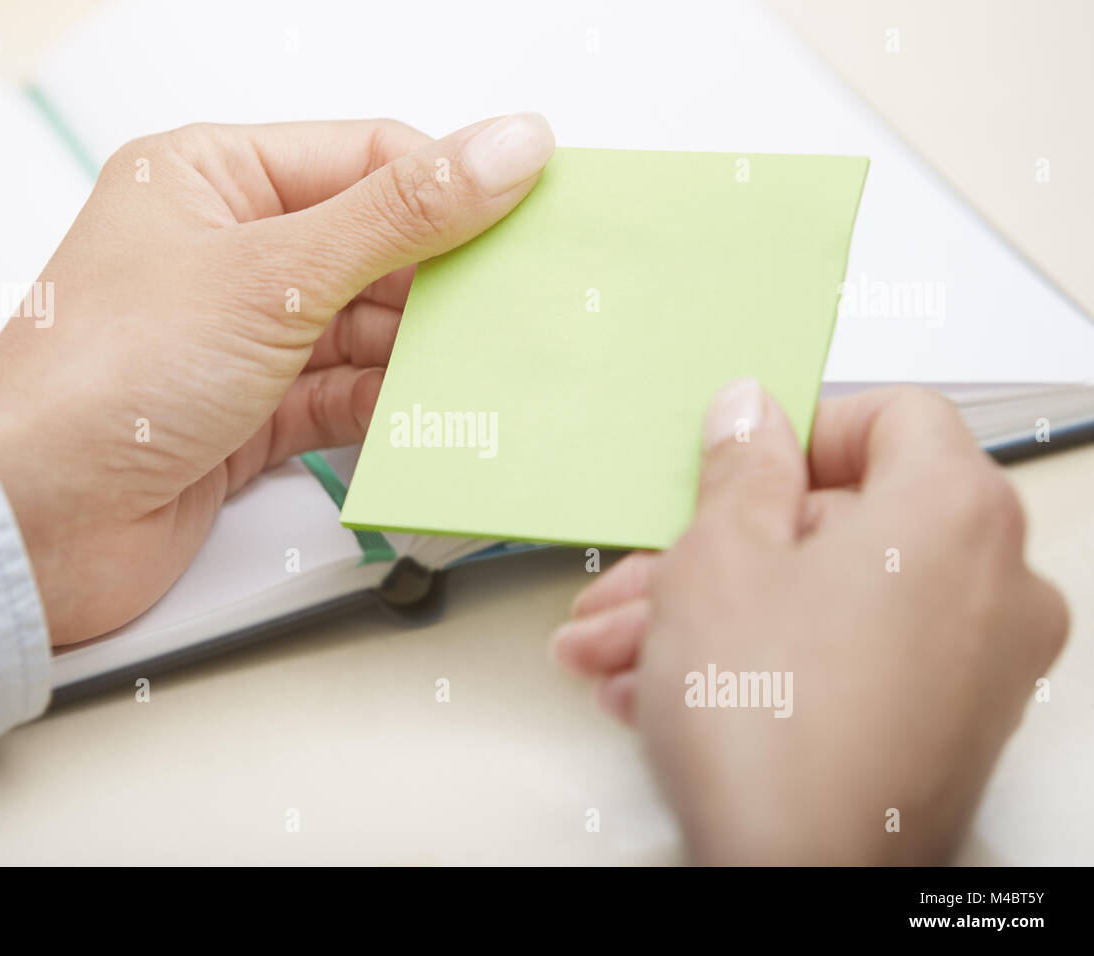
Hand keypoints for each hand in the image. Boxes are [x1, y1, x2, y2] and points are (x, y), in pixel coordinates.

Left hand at [0, 114, 555, 643]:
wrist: (33, 522)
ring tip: (490, 360)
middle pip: (372, 246)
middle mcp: (226, 251)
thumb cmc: (106, 376)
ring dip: (421, 349)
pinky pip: (343, 395)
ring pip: (364, 327)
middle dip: (441, 279)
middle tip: (521, 299)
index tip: (528, 210)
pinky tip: (432, 412)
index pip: (364, 158)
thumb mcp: (275, 274)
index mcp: (211, 177)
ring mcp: (239, 336)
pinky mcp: (249, 413)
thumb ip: (400, 215)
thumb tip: (505, 147)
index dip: (448, 184)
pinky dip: (387, 405)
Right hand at [551, 381, 1067, 863]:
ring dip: (716, 617)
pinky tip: (665, 693)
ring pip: (829, 603)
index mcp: (951, 514)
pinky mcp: (946, 731)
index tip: (738, 469)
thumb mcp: (716, 560)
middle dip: (715, 551)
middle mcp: (993, 586)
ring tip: (621, 652)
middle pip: (842, 527)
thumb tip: (749, 414)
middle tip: (642, 578)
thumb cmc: (769, 727)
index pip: (895, 416)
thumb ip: (738, 469)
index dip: (801, 432)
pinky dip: (765, 664)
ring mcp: (978, 669)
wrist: (793, 881)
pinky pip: (848, 663)